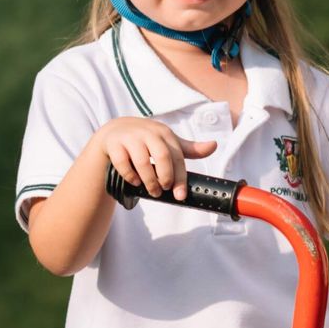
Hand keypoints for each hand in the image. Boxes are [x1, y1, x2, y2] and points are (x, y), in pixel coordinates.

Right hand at [93, 116, 215, 198]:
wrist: (115, 132)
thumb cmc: (146, 140)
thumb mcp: (167, 142)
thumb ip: (189, 148)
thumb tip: (214, 145)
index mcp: (164, 133)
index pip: (177, 156)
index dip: (180, 178)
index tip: (181, 195)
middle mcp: (148, 132)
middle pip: (163, 156)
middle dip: (165, 178)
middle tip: (164, 191)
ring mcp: (130, 137)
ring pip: (143, 161)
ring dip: (149, 180)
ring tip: (152, 190)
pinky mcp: (114, 144)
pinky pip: (123, 162)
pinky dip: (130, 176)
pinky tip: (134, 182)